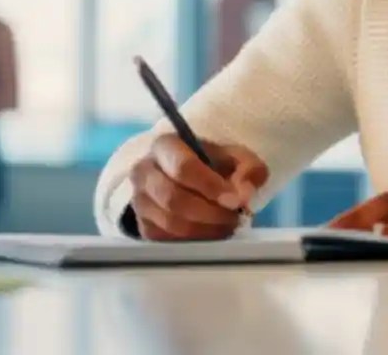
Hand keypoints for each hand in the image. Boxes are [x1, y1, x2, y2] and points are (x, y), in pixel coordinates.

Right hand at [129, 135, 268, 240]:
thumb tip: (244, 193)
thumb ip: (248, 169)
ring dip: (205, 229)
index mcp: (166, 146)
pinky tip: (212, 234)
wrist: (189, 179)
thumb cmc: (213, 165)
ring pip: (170, 222)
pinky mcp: (143, 226)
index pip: (183, 167)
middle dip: (210, 213)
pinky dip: (194, 240)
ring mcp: (139, 201)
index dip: (211, 187)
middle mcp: (143, 172)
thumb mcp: (236, 158)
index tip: (235, 201)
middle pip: (173, 198)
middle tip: (234, 218)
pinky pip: (167, 240)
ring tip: (227, 226)